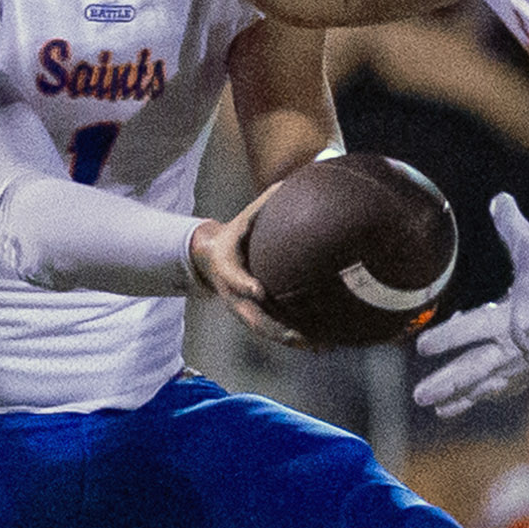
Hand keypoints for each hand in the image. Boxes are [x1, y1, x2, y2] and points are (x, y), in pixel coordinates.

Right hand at [187, 189, 303, 346]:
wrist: (208, 259)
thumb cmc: (233, 235)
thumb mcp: (242, 217)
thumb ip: (265, 202)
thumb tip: (291, 180)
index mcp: (227, 268)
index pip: (235, 278)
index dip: (245, 285)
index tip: (258, 291)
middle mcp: (233, 294)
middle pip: (251, 316)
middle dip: (273, 327)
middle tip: (295, 334)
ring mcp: (241, 308)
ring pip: (264, 330)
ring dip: (289, 340)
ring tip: (318, 346)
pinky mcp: (251, 316)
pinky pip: (272, 331)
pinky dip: (292, 339)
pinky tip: (319, 345)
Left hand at [413, 195, 528, 417]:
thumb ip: (512, 227)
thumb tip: (499, 199)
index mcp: (509, 319)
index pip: (468, 331)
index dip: (444, 339)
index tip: (421, 348)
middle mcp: (514, 347)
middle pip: (472, 371)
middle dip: (445, 385)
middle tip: (419, 397)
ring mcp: (527, 362)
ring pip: (489, 385)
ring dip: (463, 398)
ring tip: (441, 410)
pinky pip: (510, 385)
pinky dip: (491, 393)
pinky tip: (480, 399)